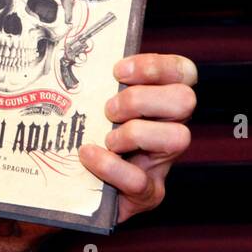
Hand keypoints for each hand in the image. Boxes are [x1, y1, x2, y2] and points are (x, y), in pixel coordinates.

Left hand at [77, 53, 196, 222]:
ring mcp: (162, 163)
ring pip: (177, 138)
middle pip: (184, 100)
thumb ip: (94, 83)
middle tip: (109, 110)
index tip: (118, 71)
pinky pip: (140, 180)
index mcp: (159, 102)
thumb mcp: (92, 104)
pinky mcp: (148, 194)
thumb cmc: (85, 135)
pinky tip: (88, 156)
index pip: (183, 72)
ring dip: (134, 133)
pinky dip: (110, 166)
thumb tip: (67, 58)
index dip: (156, 66)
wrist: (76, 189)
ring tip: (106, 138)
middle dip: (141, 99)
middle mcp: (169, 128)